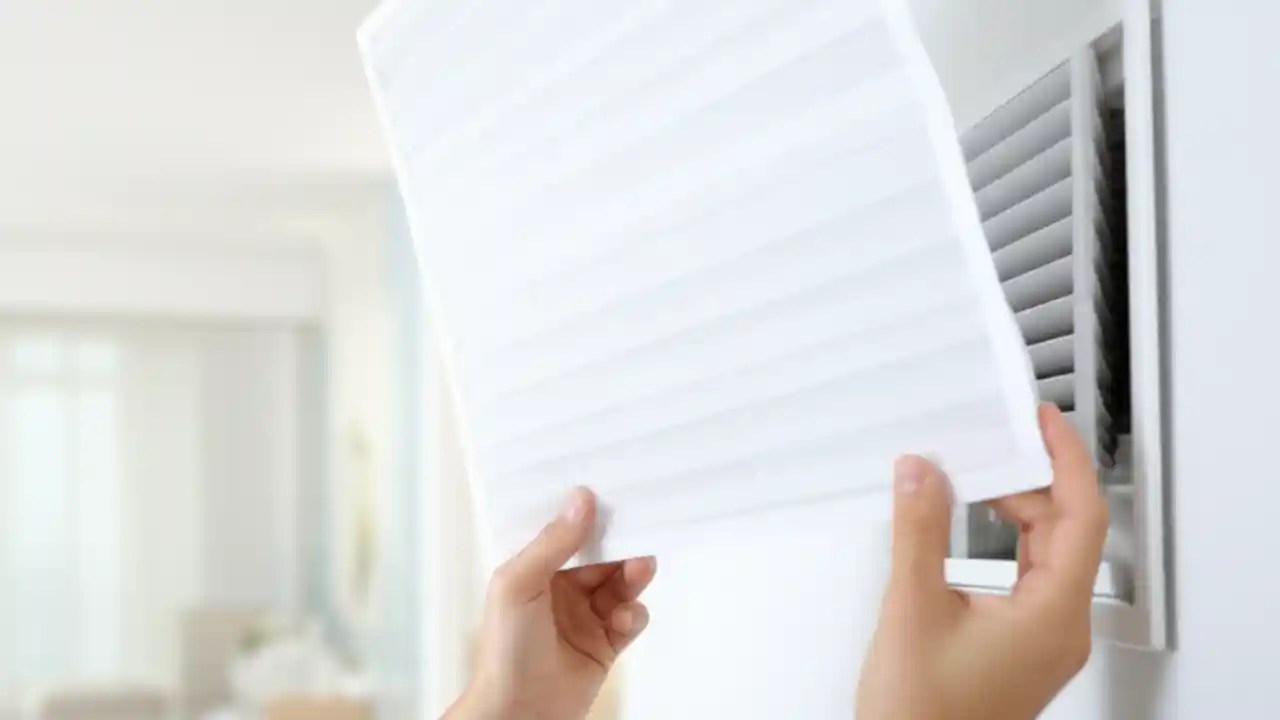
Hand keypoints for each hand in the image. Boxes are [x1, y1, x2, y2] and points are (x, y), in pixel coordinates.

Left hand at [446, 488, 656, 719]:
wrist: (519, 714)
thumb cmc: (506, 648)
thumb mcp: (519, 584)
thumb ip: (553, 543)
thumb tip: (582, 498)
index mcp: (534, 570)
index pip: (566, 532)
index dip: (588, 513)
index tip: (613, 490)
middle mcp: (560, 589)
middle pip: (601, 555)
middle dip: (621, 543)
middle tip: (640, 530)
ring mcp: (585, 618)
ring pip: (621, 584)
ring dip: (632, 575)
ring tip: (638, 571)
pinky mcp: (606, 645)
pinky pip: (631, 619)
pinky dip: (633, 613)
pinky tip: (623, 619)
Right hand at [857, 404, 1107, 718]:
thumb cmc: (921, 712)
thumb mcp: (913, 608)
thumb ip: (918, 530)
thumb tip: (922, 471)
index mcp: (1052, 617)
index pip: (1082, 518)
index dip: (1067, 461)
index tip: (1046, 422)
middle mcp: (1059, 627)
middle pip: (1064, 531)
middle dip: (1028, 481)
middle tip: (991, 442)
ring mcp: (1041, 638)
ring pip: (1045, 552)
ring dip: (1013, 510)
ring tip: (971, 477)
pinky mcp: (1019, 643)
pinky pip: (1027, 574)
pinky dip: (1003, 540)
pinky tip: (967, 523)